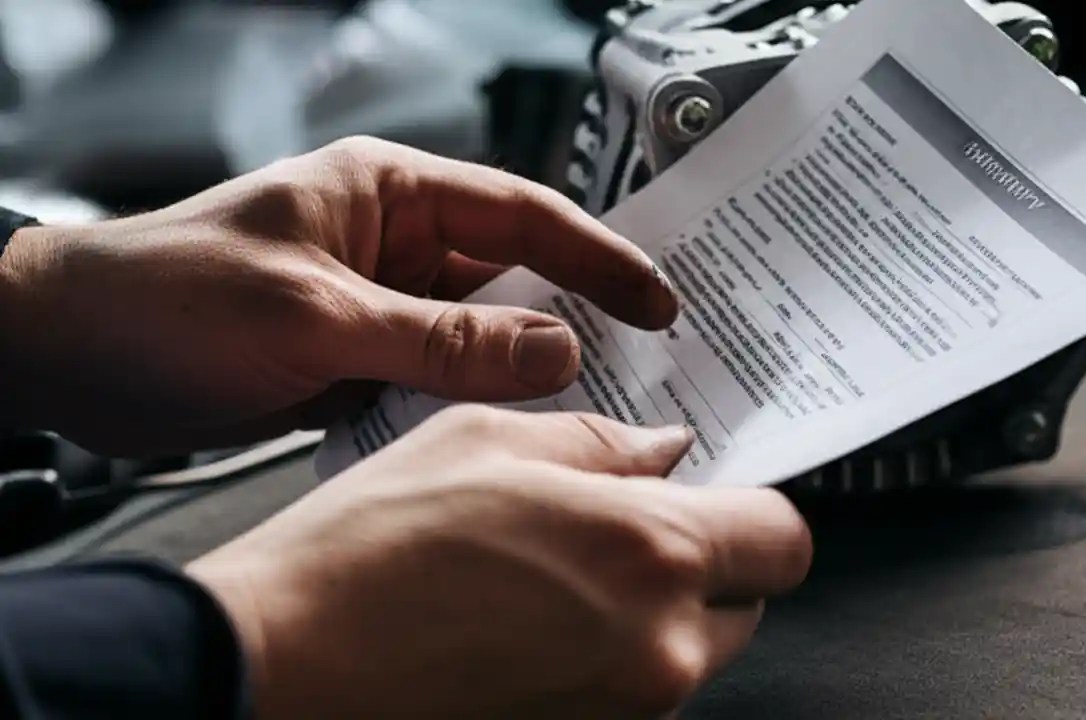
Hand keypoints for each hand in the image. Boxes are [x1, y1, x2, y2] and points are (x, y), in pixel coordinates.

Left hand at [0, 136, 676, 454]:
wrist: (67, 356)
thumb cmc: (163, 294)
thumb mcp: (315, 315)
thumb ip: (440, 339)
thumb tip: (555, 349)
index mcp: (387, 194)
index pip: (520, 216)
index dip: (598, 257)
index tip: (657, 301)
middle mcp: (391, 247)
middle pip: (509, 284)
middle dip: (570, 326)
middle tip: (644, 373)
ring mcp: (375, 309)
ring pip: (476, 345)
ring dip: (518, 382)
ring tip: (583, 422)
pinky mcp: (353, 365)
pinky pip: (434, 387)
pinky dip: (465, 416)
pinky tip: (497, 447)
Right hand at [187, 405, 811, 719]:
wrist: (278, 668)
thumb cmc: (364, 556)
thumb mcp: (484, 442)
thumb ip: (599, 443)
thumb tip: (658, 452)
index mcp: (648, 551)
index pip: (783, 536)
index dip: (756, 509)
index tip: (720, 496)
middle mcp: (657, 647)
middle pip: (745, 601)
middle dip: (703, 560)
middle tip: (623, 527)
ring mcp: (623, 711)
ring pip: (687, 651)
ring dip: (648, 611)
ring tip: (552, 573)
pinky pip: (630, 692)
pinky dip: (604, 656)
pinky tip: (528, 621)